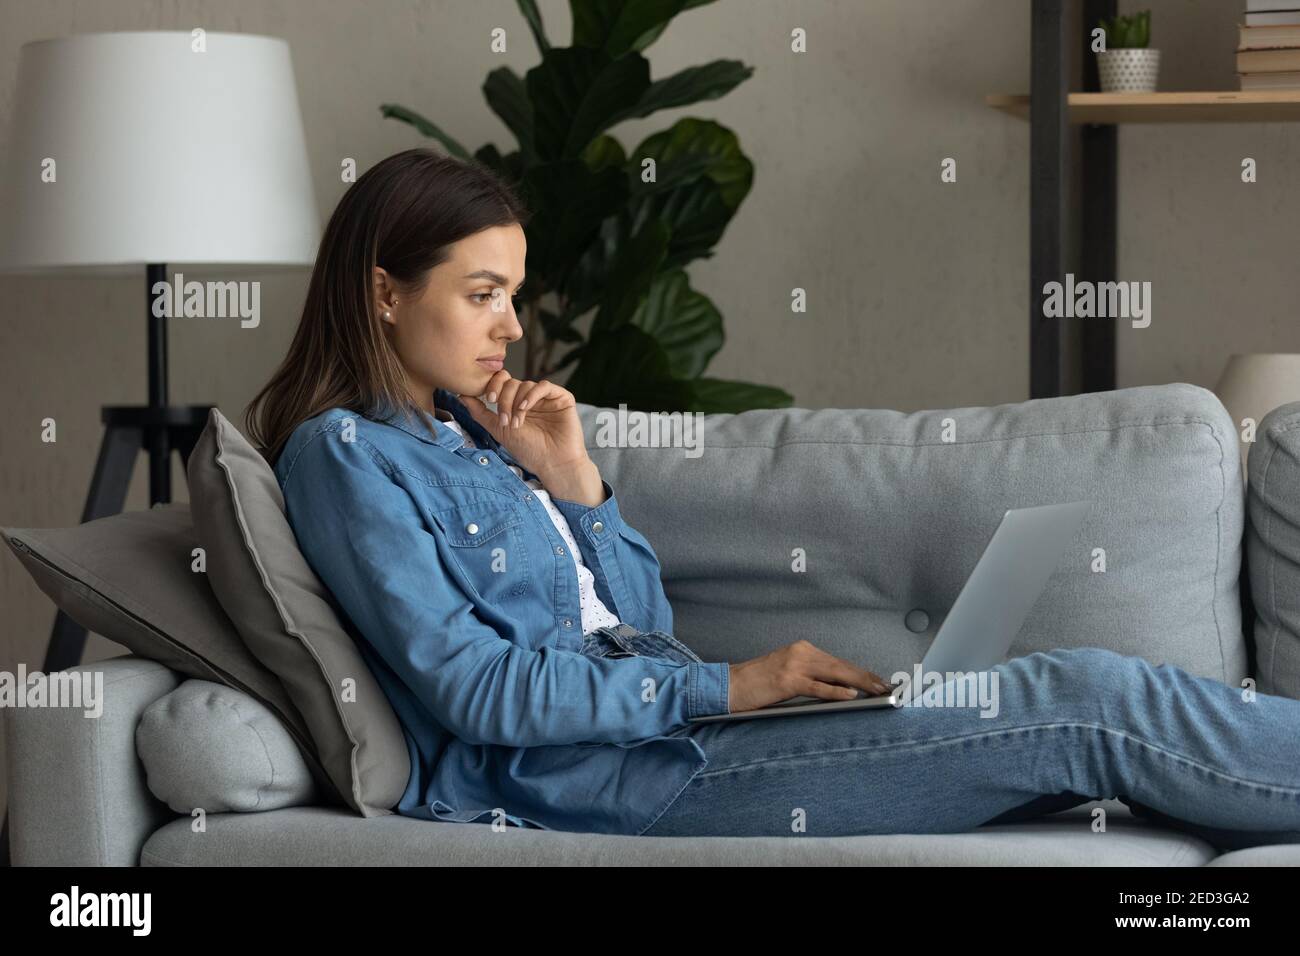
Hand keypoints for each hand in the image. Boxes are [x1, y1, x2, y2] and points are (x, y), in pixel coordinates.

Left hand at [459, 372, 589, 478]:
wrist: (553, 464)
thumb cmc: (528, 450)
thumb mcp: (499, 430)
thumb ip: (481, 412)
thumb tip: (461, 395)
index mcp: (516, 403)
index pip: (502, 383)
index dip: (493, 386)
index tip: (488, 400)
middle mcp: (531, 398)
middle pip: (512, 382)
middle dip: (504, 399)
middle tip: (504, 419)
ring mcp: (547, 398)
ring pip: (526, 384)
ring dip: (517, 403)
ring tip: (517, 423)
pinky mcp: (562, 398)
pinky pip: (545, 386)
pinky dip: (532, 395)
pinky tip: (525, 408)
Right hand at [726, 640, 895, 712]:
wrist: (730, 685)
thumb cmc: (757, 684)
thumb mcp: (787, 673)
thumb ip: (811, 676)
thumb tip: (841, 688)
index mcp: (801, 649)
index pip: (837, 661)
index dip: (860, 671)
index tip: (878, 679)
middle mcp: (800, 652)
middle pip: (840, 665)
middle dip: (866, 676)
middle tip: (886, 686)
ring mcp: (794, 665)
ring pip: (834, 674)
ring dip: (859, 683)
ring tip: (877, 690)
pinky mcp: (787, 681)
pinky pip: (817, 687)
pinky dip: (836, 691)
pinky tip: (851, 695)